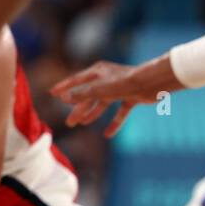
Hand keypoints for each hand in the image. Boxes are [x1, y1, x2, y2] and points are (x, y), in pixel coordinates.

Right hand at [51, 56, 175, 136]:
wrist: (152, 83)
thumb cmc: (125, 82)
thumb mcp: (99, 89)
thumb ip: (81, 94)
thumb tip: (64, 97)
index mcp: (97, 72)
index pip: (75, 80)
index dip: (63, 87)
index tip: (52, 93)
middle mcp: (106, 78)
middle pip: (88, 95)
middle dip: (78, 109)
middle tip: (69, 122)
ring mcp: (119, 88)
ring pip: (102, 103)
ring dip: (92, 114)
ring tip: (83, 124)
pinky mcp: (130, 97)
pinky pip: (119, 111)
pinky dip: (114, 122)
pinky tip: (108, 134)